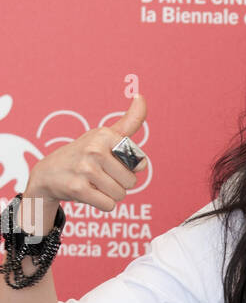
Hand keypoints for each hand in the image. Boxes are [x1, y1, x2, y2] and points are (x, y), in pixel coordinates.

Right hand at [23, 95, 148, 218]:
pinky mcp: (79, 189)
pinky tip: (88, 192)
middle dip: (120, 182)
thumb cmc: (84, 154)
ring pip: (121, 194)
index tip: (113, 160)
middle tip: (101, 174)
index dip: (131, 167)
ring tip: (94, 183)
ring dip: (110, 194)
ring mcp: (86, 169)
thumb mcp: (105, 135)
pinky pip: (109, 205)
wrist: (49, 173)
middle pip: (131, 181)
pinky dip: (102, 203)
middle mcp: (95, 149)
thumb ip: (129, 122)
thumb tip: (141, 97)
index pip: (140, 162)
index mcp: (105, 134)